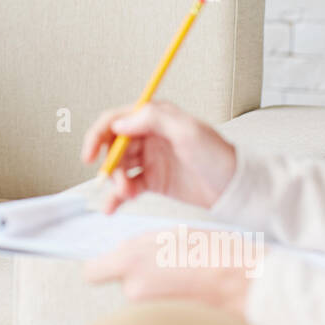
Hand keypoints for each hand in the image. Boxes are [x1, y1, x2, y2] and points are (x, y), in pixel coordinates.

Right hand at [81, 99, 237, 213]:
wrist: (235, 189)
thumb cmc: (218, 156)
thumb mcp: (188, 132)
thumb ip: (153, 120)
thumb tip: (120, 122)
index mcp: (155, 117)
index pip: (115, 120)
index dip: (97, 136)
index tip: (88, 156)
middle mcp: (148, 136)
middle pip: (113, 148)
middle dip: (110, 166)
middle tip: (118, 182)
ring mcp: (149, 159)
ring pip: (118, 169)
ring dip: (115, 183)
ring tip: (125, 195)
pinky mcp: (153, 180)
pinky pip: (127, 187)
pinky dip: (117, 197)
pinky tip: (112, 207)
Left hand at [83, 229, 255, 317]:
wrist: (248, 283)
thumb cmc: (216, 253)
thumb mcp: (172, 234)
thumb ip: (140, 245)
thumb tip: (123, 253)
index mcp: (131, 261)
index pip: (93, 272)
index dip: (102, 268)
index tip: (111, 266)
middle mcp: (134, 289)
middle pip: (124, 284)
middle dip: (140, 276)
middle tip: (170, 266)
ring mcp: (150, 312)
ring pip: (143, 298)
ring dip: (158, 290)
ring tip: (186, 277)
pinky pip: (160, 311)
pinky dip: (172, 303)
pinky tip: (192, 293)